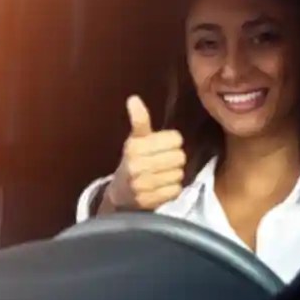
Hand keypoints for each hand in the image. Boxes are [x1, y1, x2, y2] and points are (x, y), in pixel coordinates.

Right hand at [101, 96, 185, 211]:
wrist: (120, 195)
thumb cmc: (132, 162)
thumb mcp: (135, 140)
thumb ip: (139, 120)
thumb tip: (133, 99)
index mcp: (134, 146)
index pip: (175, 138)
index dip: (171, 142)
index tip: (162, 146)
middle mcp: (136, 165)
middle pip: (179, 156)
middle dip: (173, 159)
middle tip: (162, 162)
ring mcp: (142, 185)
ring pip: (179, 173)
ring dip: (173, 174)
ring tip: (161, 175)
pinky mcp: (150, 201)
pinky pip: (176, 190)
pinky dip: (172, 189)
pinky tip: (161, 187)